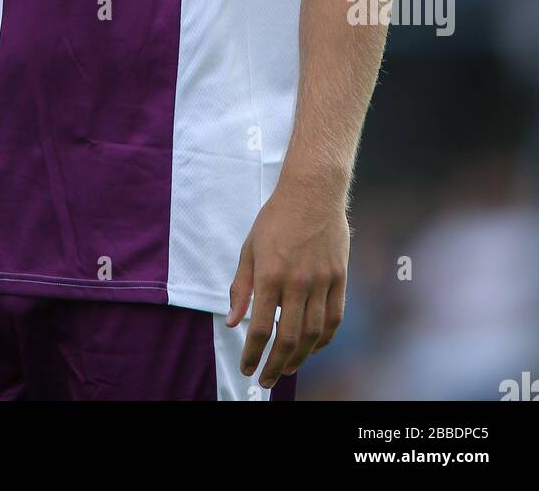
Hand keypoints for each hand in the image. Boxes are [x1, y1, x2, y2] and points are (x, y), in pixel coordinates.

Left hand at [226, 181, 348, 388]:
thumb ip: (241, 288)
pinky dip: (324, 340)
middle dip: (275, 364)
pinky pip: (334, 319)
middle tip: (266, 379)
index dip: (253, 353)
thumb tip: (232, 323)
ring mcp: (322, 281)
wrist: (313, 192)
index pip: (260, 327)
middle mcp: (297, 281)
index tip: (247, 368)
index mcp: (270, 273)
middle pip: (289, 337)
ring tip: (287, 367)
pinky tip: (313, 347)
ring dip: (300, 357)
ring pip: (314, 333)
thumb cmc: (276, 219)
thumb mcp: (249, 248)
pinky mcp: (339, 278)